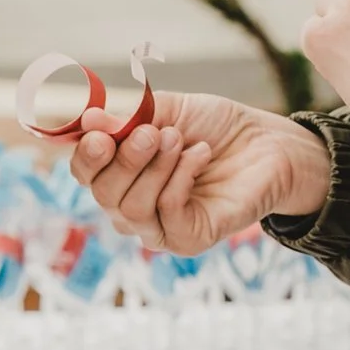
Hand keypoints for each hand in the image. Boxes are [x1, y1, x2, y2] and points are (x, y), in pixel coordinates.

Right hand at [68, 93, 333, 256]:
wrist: (265, 142)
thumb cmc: (213, 126)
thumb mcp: (164, 110)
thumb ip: (125, 116)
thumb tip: (86, 119)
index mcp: (118, 173)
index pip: (84, 173)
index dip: (86, 155)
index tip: (100, 132)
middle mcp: (130, 206)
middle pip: (102, 193)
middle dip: (126, 158)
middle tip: (155, 132)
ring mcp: (158, 227)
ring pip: (130, 208)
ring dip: (155, 168)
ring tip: (179, 141)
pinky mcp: (187, 239)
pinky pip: (167, 214)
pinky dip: (180, 179)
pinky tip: (199, 155)